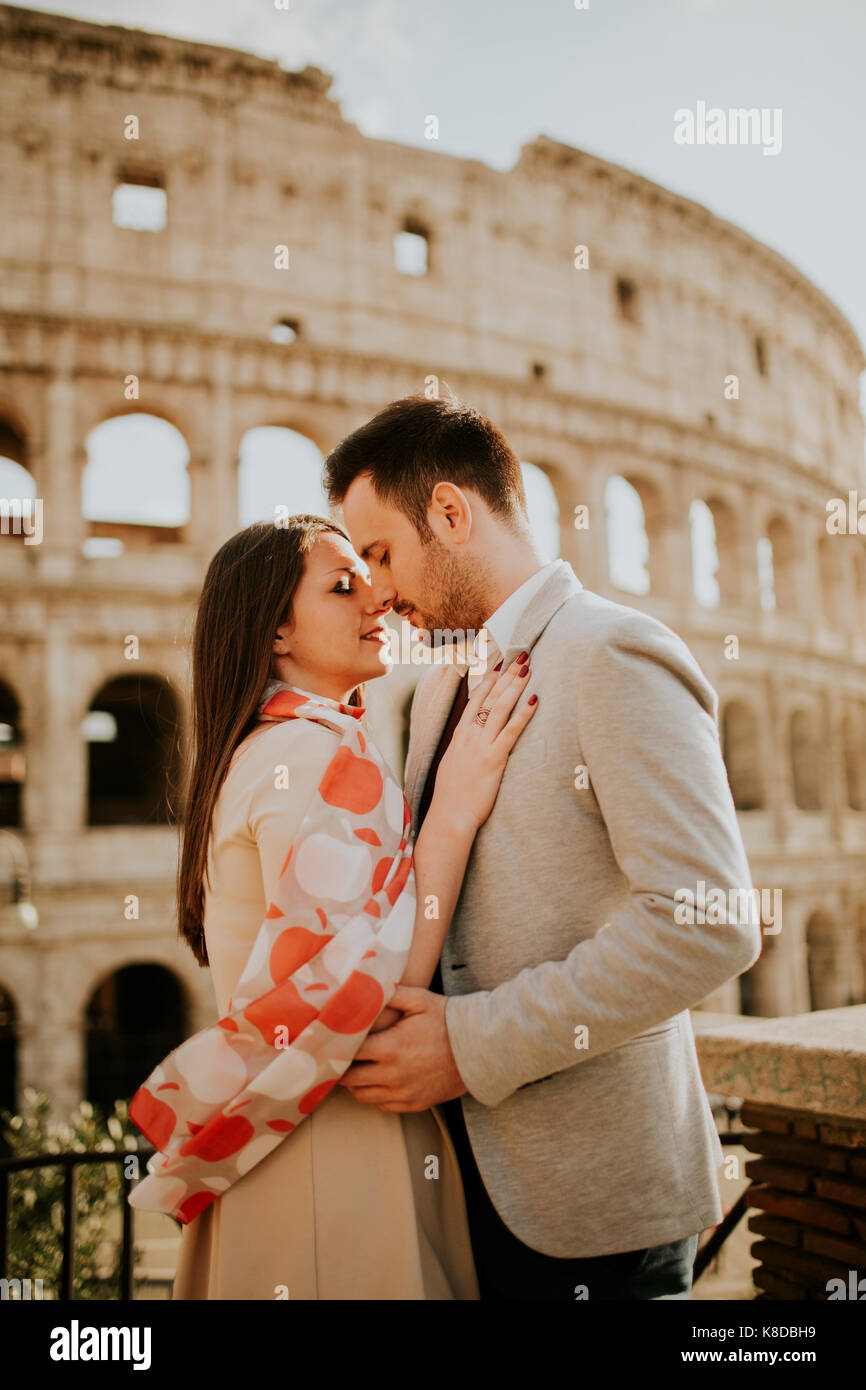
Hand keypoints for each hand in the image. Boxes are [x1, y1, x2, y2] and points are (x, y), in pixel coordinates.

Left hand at [338, 986, 467, 1110]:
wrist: (478, 1050)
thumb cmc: (448, 1021)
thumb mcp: (420, 1000)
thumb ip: (391, 994)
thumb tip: (367, 988)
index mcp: (389, 1047)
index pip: (348, 1053)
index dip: (337, 1047)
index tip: (334, 1041)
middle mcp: (392, 1075)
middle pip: (349, 1079)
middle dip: (342, 1068)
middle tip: (342, 1057)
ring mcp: (403, 1093)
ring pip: (362, 1096)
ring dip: (356, 1084)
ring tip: (359, 1069)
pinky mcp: (413, 1104)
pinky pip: (382, 1105)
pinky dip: (376, 1095)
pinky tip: (380, 1080)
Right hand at [433, 653, 537, 830]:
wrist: (449, 816)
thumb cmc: (452, 797)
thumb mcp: (453, 765)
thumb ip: (463, 750)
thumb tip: (469, 743)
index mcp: (459, 736)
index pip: (475, 700)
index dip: (487, 680)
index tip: (498, 663)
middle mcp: (469, 736)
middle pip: (490, 697)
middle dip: (506, 675)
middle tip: (521, 656)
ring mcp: (480, 745)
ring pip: (499, 708)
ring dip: (515, 686)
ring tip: (528, 668)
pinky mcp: (493, 759)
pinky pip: (511, 731)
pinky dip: (524, 713)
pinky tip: (535, 699)